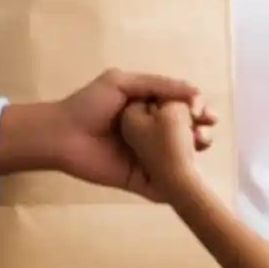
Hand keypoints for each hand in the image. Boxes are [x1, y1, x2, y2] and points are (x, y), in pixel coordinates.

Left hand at [0, 69, 215, 199]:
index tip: (206, 112)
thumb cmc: (88, 104)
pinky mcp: (141, 180)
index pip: (182, 109)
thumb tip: (195, 91)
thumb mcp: (122, 82)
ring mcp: (149, 158)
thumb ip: (158, 85)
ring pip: (181, 159)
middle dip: (201, 131)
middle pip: (187, 134)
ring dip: (195, 153)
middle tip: (204, 130)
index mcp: (149, 109)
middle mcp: (152, 134)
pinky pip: (165, 185)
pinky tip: (191, 175)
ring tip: (197, 146)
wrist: (62, 135)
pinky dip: (181, 184)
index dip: (198, 109)